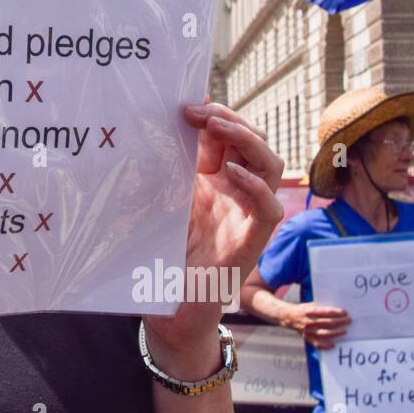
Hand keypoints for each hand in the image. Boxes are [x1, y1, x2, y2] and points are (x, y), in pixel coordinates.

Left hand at [143, 98, 284, 377]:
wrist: (168, 310)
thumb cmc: (160, 257)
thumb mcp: (158, 202)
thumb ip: (159, 170)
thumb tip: (143, 128)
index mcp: (213, 180)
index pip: (226, 136)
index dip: (213, 115)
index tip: (185, 102)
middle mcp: (235, 193)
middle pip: (252, 142)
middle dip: (229, 120)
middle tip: (198, 110)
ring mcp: (247, 215)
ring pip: (270, 165)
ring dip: (247, 140)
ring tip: (217, 126)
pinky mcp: (252, 242)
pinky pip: (268, 208)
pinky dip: (255, 186)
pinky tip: (232, 172)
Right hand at [281, 301, 350, 348]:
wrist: (288, 316)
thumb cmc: (303, 310)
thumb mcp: (310, 304)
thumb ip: (322, 306)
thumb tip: (336, 309)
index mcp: (309, 311)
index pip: (326, 312)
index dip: (336, 313)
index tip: (345, 313)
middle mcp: (308, 321)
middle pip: (328, 323)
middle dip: (340, 322)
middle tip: (348, 321)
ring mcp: (307, 331)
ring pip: (324, 334)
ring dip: (336, 333)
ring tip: (344, 331)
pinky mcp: (306, 338)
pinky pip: (317, 344)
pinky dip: (325, 345)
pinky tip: (333, 344)